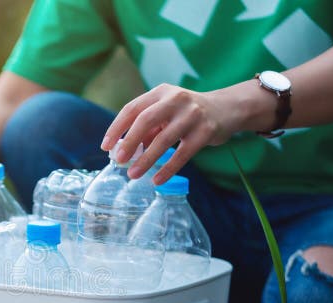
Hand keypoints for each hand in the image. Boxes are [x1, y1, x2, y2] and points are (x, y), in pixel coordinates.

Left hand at [101, 83, 250, 183]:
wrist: (227, 109)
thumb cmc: (186, 114)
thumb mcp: (165, 114)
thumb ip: (146, 129)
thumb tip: (122, 151)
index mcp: (160, 92)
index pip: (132, 109)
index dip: (116, 128)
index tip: (105, 146)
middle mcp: (175, 99)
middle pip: (145, 120)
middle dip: (128, 142)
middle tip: (118, 160)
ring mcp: (192, 114)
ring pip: (164, 140)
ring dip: (146, 159)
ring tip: (133, 175)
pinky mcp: (206, 131)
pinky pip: (182, 154)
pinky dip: (168, 168)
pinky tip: (156, 179)